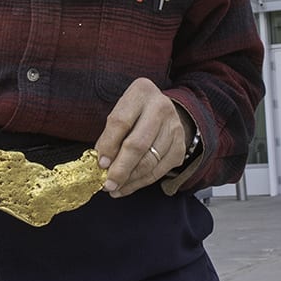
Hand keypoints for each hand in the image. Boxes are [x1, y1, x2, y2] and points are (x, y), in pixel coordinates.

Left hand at [94, 78, 188, 197]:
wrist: (162, 110)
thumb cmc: (134, 113)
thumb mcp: (120, 112)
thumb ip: (109, 136)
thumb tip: (102, 164)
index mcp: (141, 92)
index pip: (120, 122)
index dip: (109, 145)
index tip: (100, 164)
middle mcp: (161, 107)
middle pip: (138, 144)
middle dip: (121, 169)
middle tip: (108, 184)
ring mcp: (174, 127)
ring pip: (150, 161)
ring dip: (130, 179)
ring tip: (115, 188)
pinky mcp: (180, 146)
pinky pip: (159, 170)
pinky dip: (142, 182)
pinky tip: (128, 186)